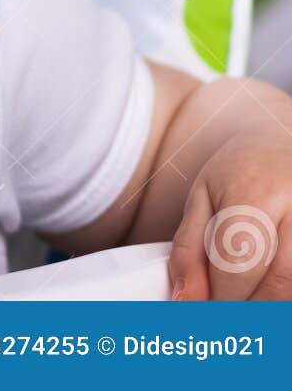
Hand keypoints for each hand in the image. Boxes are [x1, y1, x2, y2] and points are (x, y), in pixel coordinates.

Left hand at [170, 132, 291, 299]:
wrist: (287, 141)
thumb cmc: (242, 171)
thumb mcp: (202, 198)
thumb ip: (189, 250)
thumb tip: (184, 301)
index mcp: (257, 194)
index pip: (239, 264)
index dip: (220, 299)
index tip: (204, 315)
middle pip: (277, 284)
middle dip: (248, 311)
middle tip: (225, 325)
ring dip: (270, 305)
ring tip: (244, 304)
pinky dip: (287, 293)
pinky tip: (268, 292)